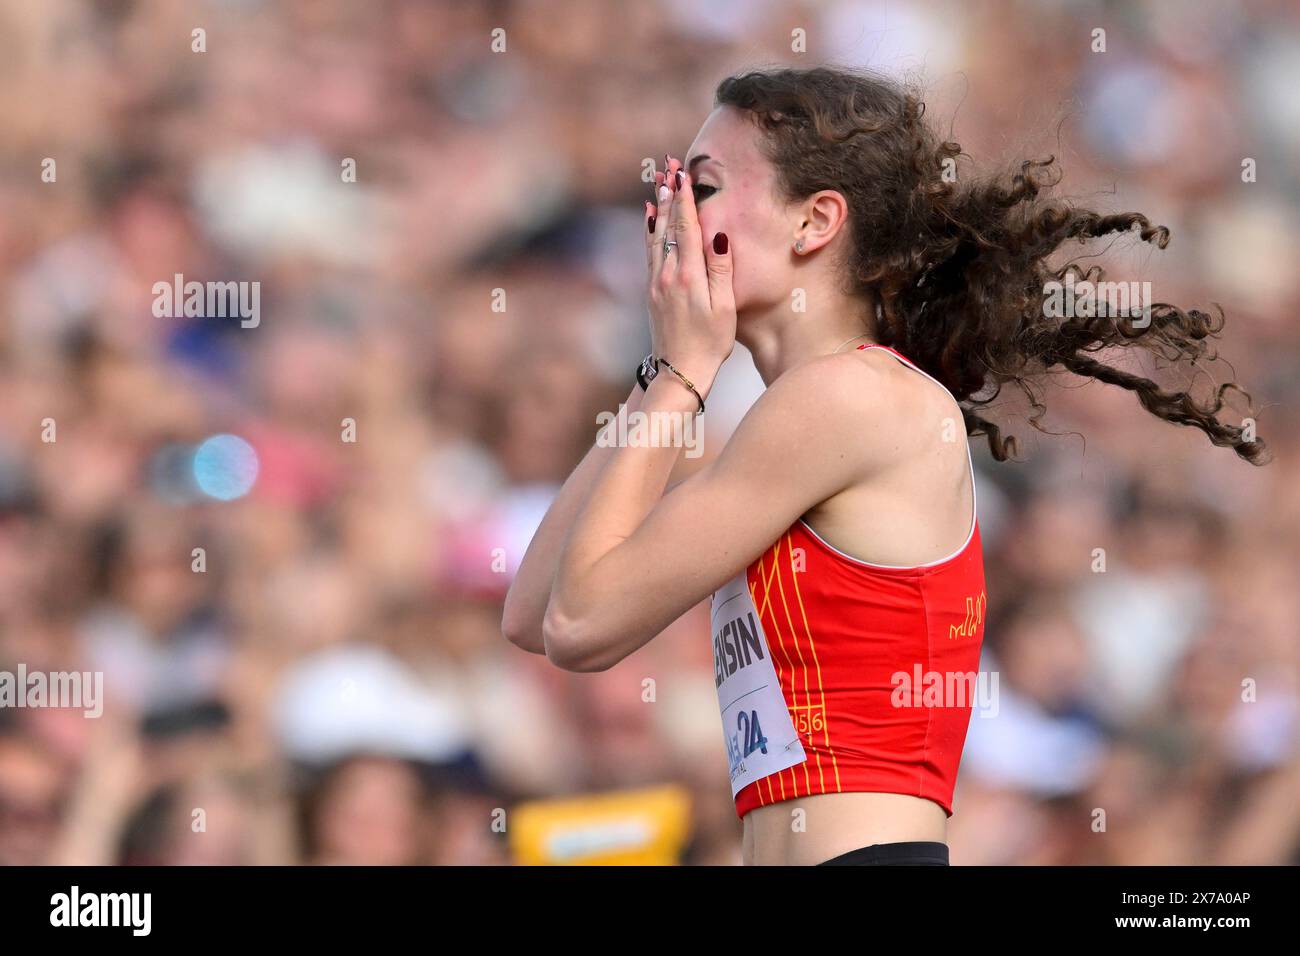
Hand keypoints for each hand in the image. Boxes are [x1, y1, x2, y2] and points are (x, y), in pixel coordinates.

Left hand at [644, 154, 734, 400]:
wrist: (679, 371)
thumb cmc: (710, 343)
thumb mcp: (725, 308)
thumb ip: (720, 270)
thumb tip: (717, 235)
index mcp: (689, 275)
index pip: (687, 227)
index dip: (685, 198)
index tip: (682, 173)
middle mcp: (668, 274)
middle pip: (668, 224)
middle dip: (669, 193)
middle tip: (668, 165)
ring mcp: (656, 282)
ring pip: (656, 235)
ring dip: (658, 207)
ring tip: (659, 182)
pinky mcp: (652, 290)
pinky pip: (650, 250)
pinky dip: (650, 229)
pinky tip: (650, 218)